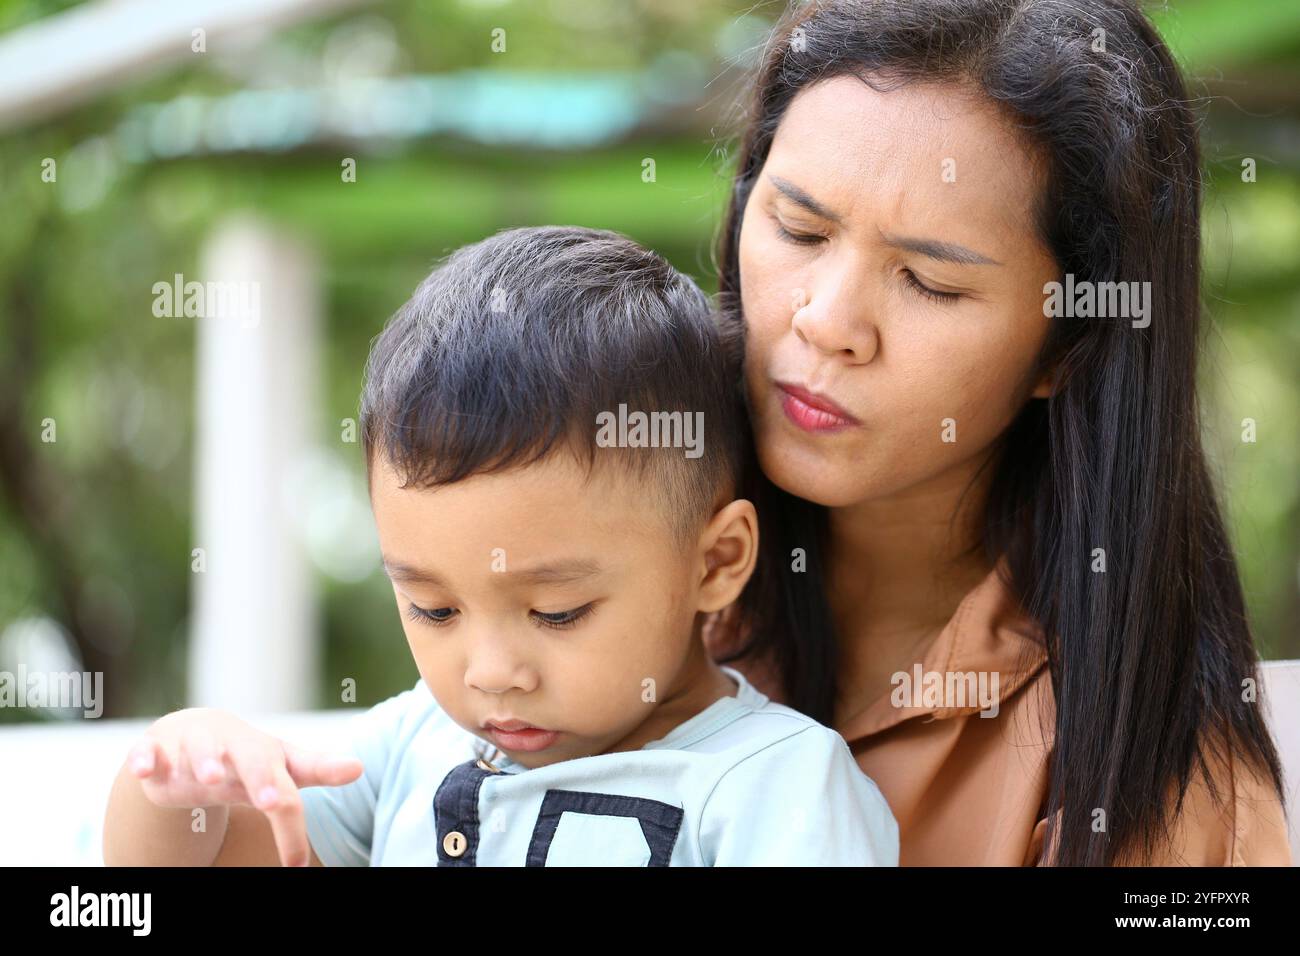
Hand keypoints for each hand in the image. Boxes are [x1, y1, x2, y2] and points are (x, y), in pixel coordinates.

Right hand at [126, 707, 363, 865]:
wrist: (194, 731)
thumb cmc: (247, 758)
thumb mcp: (281, 764)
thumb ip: (318, 769)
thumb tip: (359, 768)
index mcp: (264, 754)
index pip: (286, 790)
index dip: (292, 824)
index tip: (296, 864)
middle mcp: (232, 746)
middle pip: (249, 757)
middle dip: (259, 776)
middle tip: (269, 799)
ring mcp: (193, 746)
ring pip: (198, 750)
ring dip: (205, 762)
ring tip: (211, 778)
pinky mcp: (157, 750)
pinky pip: (148, 752)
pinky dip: (146, 760)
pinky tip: (145, 770)